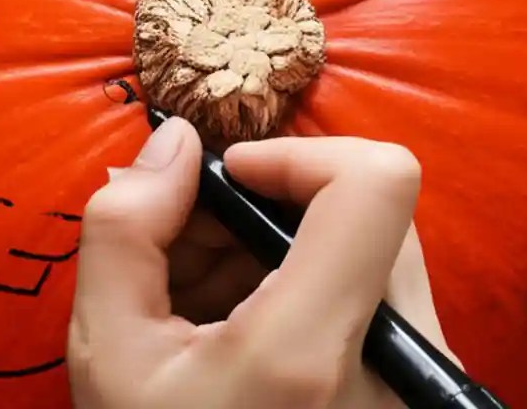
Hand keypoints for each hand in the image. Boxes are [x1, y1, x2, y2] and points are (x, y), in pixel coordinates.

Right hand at [68, 117, 455, 408]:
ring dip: (276, 254)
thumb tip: (175, 143)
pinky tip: (238, 339)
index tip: (229, 182)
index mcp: (313, 351)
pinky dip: (302, 292)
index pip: (376, 184)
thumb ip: (124, 231)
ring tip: (202, 310)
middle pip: (364, 215)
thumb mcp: (105, 356)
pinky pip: (376, 299)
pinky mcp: (421, 391)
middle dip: (264, 214)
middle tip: (187, 260)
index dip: (298, 154)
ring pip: (368, 254)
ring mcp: (420, 382)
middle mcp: (396, 363)